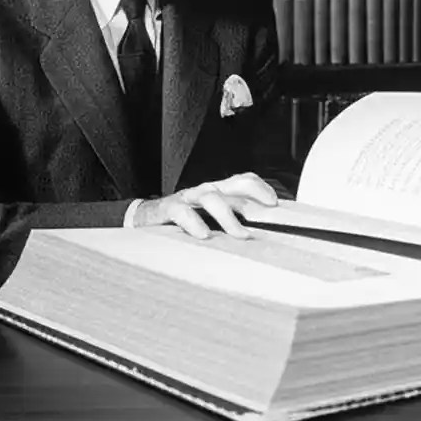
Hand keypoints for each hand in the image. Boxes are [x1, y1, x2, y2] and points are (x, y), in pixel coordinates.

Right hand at [132, 172, 277, 239]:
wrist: (144, 220)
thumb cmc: (183, 222)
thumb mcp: (210, 221)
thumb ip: (231, 225)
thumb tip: (260, 239)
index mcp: (219, 192)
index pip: (244, 181)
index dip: (261, 189)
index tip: (275, 203)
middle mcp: (206, 191)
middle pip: (234, 184)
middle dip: (253, 196)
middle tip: (266, 214)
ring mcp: (188, 198)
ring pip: (212, 198)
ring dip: (228, 216)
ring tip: (240, 235)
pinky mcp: (169, 209)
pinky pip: (183, 212)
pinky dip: (195, 223)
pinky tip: (204, 235)